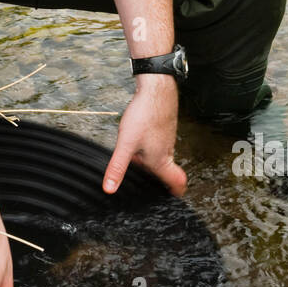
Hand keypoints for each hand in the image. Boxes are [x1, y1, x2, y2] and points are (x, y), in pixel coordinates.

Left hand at [102, 74, 186, 196]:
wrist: (156, 88)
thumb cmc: (145, 115)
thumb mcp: (126, 144)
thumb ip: (118, 167)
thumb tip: (110, 188)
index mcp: (161, 160)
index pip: (177, 182)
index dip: (176, 192)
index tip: (173, 197)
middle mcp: (168, 151)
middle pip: (166, 171)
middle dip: (156, 177)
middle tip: (144, 180)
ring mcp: (167, 138)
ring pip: (162, 156)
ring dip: (151, 160)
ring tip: (135, 159)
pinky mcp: (164, 126)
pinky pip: (159, 142)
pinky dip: (149, 146)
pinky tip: (137, 139)